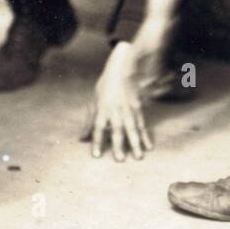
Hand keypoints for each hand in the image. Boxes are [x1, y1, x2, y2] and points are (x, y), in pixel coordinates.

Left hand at [80, 42, 155, 160]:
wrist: (122, 68)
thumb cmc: (106, 86)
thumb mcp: (94, 100)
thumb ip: (88, 121)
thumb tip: (81, 138)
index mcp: (102, 108)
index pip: (98, 127)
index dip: (97, 141)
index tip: (96, 155)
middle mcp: (115, 110)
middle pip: (117, 129)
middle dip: (119, 145)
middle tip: (120, 160)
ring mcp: (128, 109)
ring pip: (133, 128)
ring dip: (136, 143)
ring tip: (138, 157)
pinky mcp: (138, 108)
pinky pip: (142, 124)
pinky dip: (145, 136)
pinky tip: (148, 146)